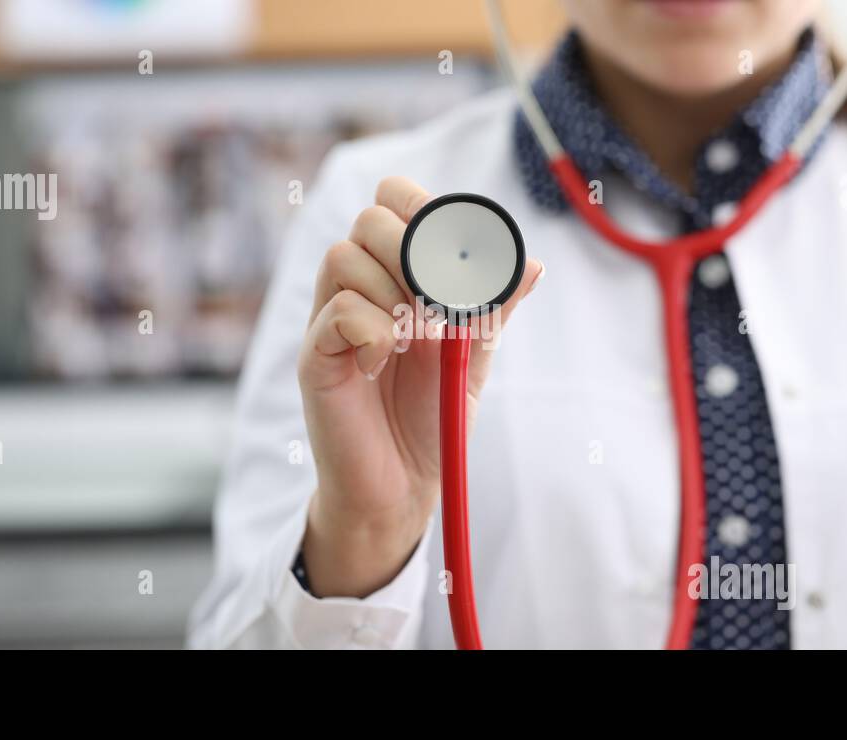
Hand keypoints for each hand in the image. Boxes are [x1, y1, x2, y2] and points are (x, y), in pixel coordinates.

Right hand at [297, 176, 543, 596]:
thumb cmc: (432, 418)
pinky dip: (373, 333)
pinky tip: (380, 364)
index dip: (426, 208)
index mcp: (396, 274)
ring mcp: (330, 318)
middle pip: (370, 218)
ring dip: (393, 292)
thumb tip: (532, 265)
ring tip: (412, 340)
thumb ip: (495, 309)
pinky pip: (338, 310)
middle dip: (414, 251)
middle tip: (438, 304)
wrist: (403, 487)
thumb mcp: (475, 356)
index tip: (458, 250)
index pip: (395, 200)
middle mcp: (359, 286)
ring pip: (345, 255)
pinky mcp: (315, 355)